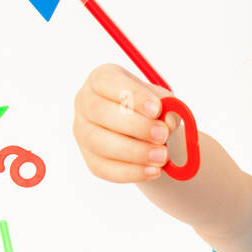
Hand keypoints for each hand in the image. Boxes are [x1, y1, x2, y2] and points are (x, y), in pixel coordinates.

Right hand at [72, 63, 182, 182]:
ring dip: (134, 152)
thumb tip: (166, 123)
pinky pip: (105, 168)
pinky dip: (131, 172)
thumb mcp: (164, 101)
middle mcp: (85, 103)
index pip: (106, 81)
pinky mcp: (90, 159)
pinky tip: (153, 171)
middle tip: (162, 136)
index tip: (156, 109)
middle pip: (100, 112)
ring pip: (99, 143)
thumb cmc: (152, 109)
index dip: (131, 95)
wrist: (148, 133)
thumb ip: (168, 107)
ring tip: (162, 157)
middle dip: (135, 126)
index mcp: (101, 79)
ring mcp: (83, 132)